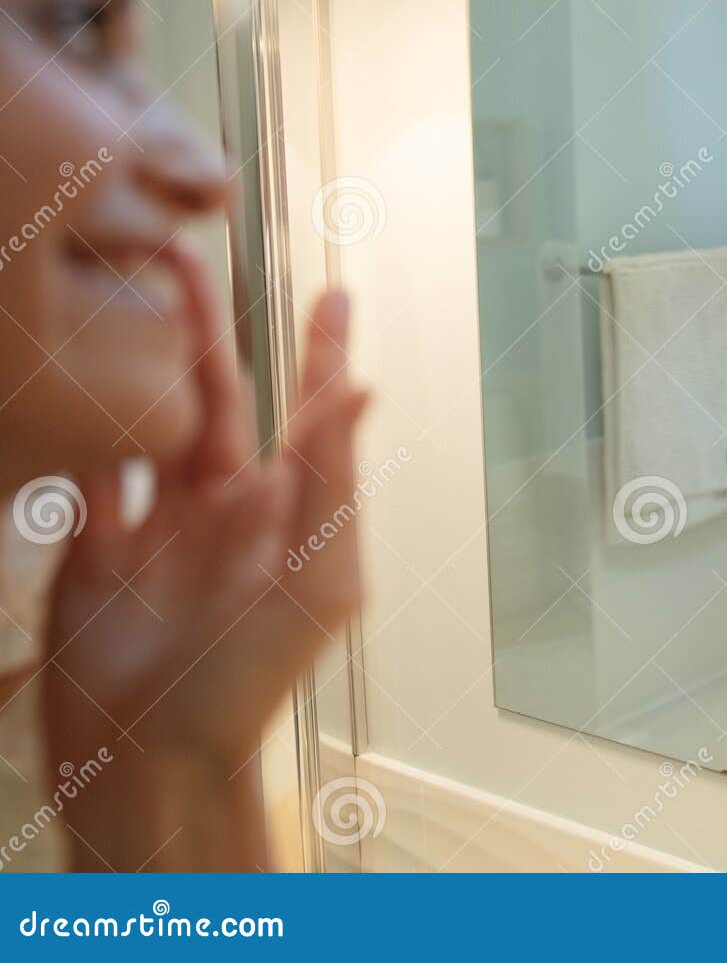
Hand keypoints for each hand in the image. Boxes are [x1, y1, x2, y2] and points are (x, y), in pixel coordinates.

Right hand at [44, 252, 368, 773]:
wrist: (152, 759)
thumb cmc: (247, 684)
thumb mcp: (311, 582)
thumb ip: (333, 482)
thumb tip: (360, 390)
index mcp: (288, 515)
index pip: (311, 415)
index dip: (323, 353)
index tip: (334, 294)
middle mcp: (227, 512)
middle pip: (219, 401)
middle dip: (209, 330)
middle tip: (190, 261)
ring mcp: (159, 529)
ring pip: (152, 423)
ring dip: (145, 364)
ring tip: (134, 297)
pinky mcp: (93, 554)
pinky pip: (89, 474)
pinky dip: (83, 429)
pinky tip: (73, 379)